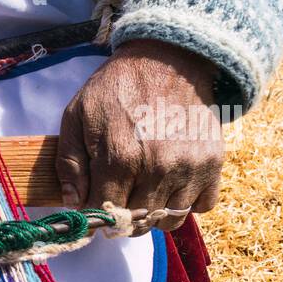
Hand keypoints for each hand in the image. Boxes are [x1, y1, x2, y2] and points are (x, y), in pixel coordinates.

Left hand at [57, 40, 224, 230]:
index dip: (95, 215)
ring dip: (153, 215)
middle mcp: (157, 168)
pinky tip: (171, 185)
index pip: (104, 213)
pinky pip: (201, 206)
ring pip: (168, 221)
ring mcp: (188, 167)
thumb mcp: (77, 116)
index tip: (94, 206)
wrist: (167, 58)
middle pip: (135, 222)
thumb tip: (73, 203)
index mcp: (119, 158)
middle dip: (121, 218)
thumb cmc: (116, 88)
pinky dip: (186, 203)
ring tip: (144, 193)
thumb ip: (69, 163)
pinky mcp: (213, 162)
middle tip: (118, 199)